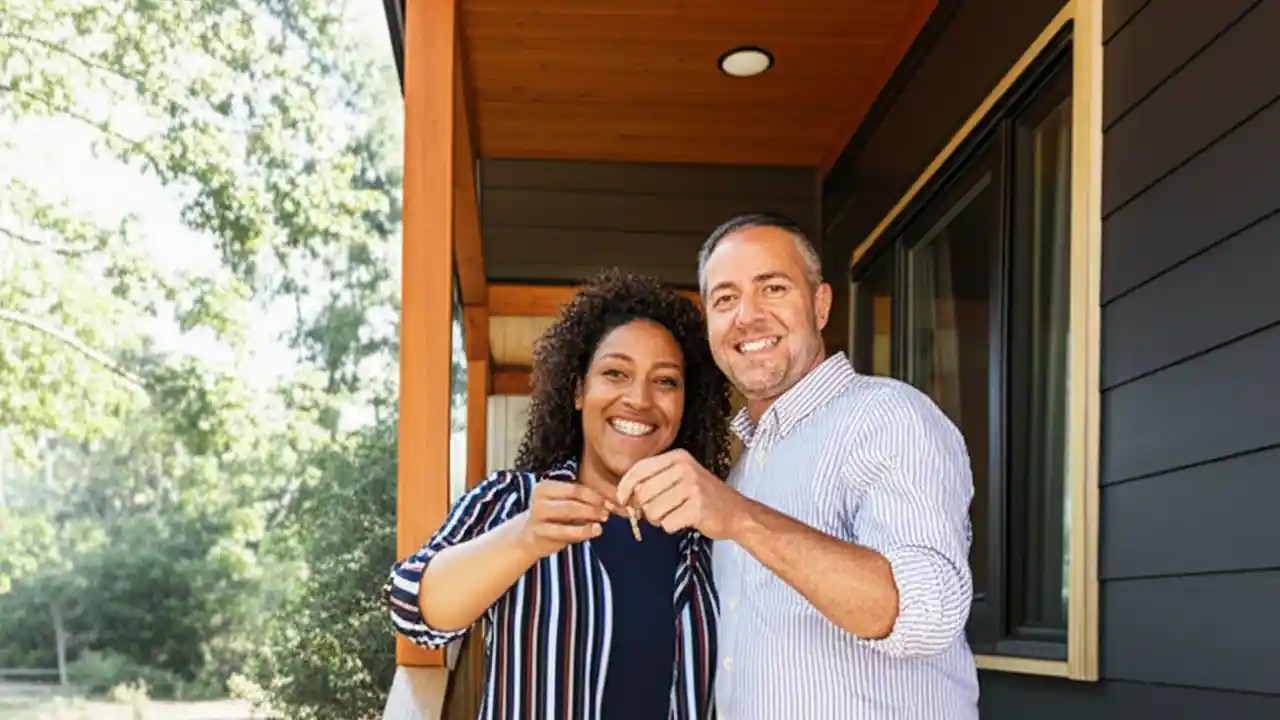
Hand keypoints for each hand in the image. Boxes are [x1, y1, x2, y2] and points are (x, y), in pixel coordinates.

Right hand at [517, 480, 615, 558]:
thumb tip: (613, 503)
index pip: (576, 488)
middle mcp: (540, 498)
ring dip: (590, 515)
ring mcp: (538, 515)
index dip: (595, 496)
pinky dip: (583, 531)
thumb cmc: (554, 519)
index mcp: (547, 487)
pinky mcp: (540, 532)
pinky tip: (595, 531)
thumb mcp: (566, 506)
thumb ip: (585, 503)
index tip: (610, 503)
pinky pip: (565, 531)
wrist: (529, 538)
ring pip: (569, 512)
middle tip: (607, 512)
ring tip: (602, 521)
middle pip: (574, 499)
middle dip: (594, 506)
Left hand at [615, 449, 745, 539]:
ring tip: (675, 514)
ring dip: (659, 519)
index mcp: (677, 457)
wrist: (738, 512)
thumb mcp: (680, 477)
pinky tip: (685, 520)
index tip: (622, 499)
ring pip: (652, 510)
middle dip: (646, 508)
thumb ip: (653, 481)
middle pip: (643, 493)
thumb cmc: (704, 497)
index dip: (625, 487)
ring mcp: (692, 487)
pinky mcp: (697, 508)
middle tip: (661, 511)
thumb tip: (623, 497)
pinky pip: (667, 523)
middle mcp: (684, 468)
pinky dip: (672, 527)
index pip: (639, 469)